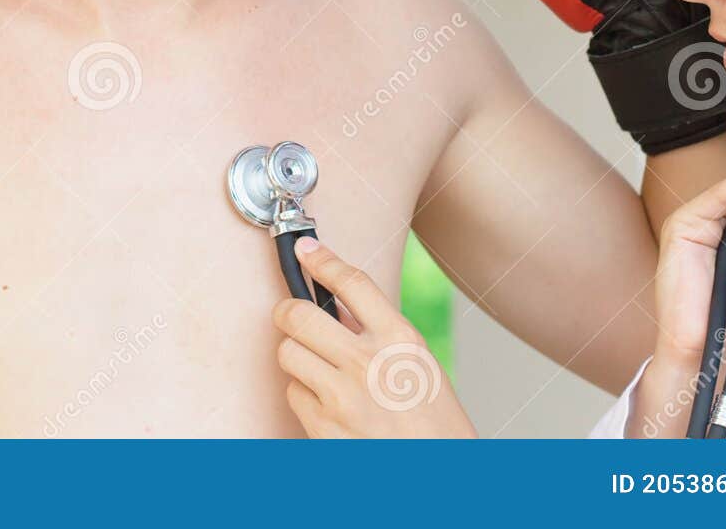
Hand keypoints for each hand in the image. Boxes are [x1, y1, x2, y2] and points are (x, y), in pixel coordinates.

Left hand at [271, 239, 476, 437]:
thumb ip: (378, 331)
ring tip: (318, 365)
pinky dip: (303, 392)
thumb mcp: (418, 363)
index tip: (305, 250)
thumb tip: (332, 304)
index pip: (352, 282)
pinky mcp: (322, 427)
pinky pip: (293, 393)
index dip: (322, 260)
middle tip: (290, 313)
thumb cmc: (433, 422)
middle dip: (287, 310)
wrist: (439, 476)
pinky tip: (326, 401)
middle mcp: (368, 363)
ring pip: (287, 353)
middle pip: (298, 314)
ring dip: (297, 355)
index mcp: (401, 339)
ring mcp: (341, 397)